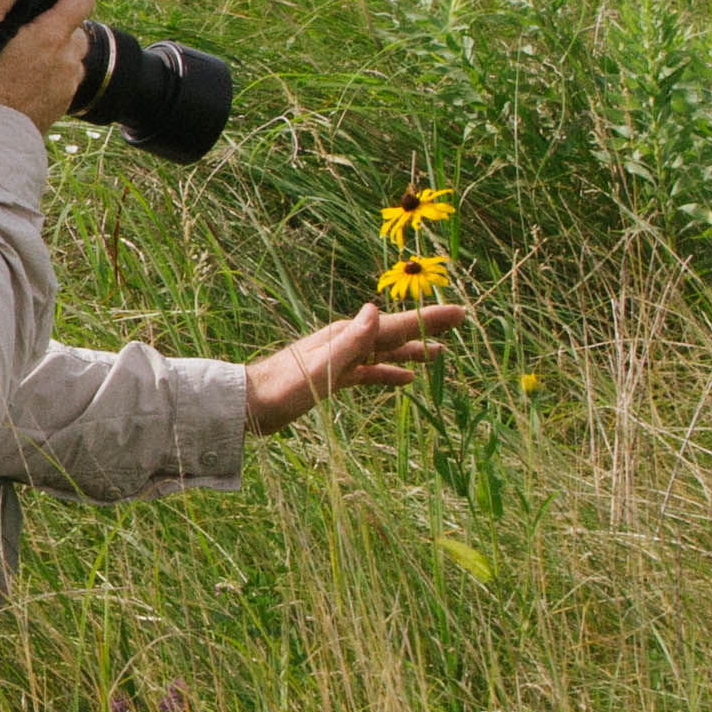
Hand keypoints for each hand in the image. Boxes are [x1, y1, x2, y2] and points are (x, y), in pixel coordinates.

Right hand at [0, 0, 93, 128]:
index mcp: (50, 37)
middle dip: (57, 20)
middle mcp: (67, 59)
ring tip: (23, 55)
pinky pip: (66, 78)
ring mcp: (68, 84)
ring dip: (56, 47)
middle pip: (76, 26)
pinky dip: (52, 71)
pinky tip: (24, 79)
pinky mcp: (63, 104)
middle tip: (27, 25)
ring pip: (72, 54)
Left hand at [247, 290, 463, 430]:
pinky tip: (405, 380)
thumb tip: (374, 308)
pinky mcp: (333, 376)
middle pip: (395, 332)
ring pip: (384, 352)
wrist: (251, 403)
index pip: (397, 324)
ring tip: (439, 353)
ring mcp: (340, 358)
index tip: (460, 312)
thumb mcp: (322, 364)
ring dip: (411, 350)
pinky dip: (388, 372)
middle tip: (459, 322)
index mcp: (348, 335)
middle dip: (426, 327)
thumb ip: (350, 340)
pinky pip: (369, 372)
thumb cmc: (284, 386)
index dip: (429, 318)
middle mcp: (346, 341)